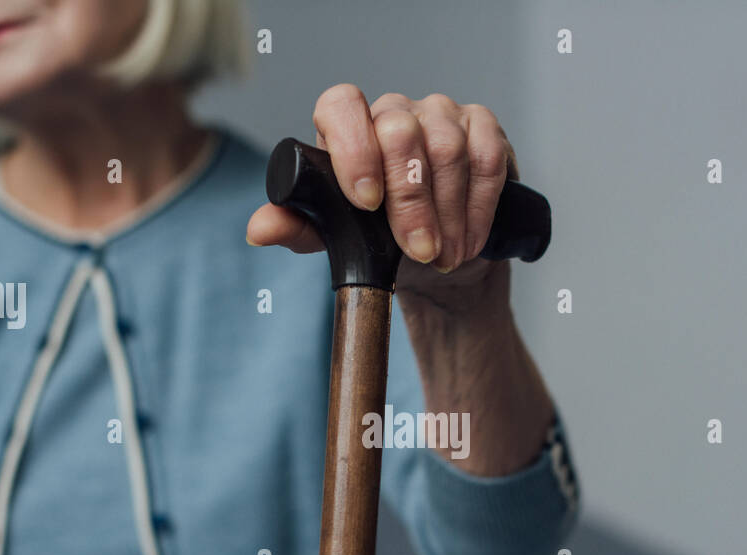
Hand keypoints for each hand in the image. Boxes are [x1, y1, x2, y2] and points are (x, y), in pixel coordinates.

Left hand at [245, 84, 519, 304]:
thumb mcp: (334, 239)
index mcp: (348, 126)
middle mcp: (393, 111)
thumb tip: (260, 229)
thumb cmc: (378, 239)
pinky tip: (470, 240)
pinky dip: (479, 206)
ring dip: (449, 215)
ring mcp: (440, 114)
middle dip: (411, 203)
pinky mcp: (483, 129)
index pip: (342, 105)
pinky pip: (487, 157)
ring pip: (448, 149)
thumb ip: (299, 227)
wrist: (434, 257)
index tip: (366, 203)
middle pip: (401, 133)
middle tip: (420, 252)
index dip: (354, 149)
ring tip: (444, 257)